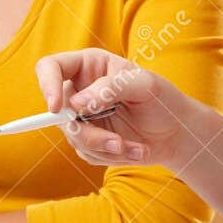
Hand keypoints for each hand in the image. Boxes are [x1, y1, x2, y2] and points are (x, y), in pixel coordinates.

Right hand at [33, 48, 200, 166]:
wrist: (176, 132)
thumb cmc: (162, 99)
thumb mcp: (144, 85)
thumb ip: (111, 87)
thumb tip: (77, 103)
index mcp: (89, 66)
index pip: (50, 67)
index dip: (47, 85)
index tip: (57, 108)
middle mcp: (80, 90)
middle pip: (59, 112)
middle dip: (89, 133)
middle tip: (117, 143)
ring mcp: (82, 117)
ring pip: (74, 137)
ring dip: (106, 147)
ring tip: (135, 147)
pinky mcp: (89, 140)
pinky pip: (87, 153)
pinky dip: (112, 156)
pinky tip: (134, 150)